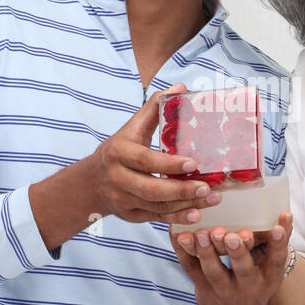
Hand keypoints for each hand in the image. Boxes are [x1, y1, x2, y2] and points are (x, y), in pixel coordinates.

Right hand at [87, 82, 220, 225]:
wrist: (92, 182)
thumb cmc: (119, 150)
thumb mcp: (131, 128)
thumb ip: (154, 108)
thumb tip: (180, 87)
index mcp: (118, 153)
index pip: (145, 160)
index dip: (168, 164)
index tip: (193, 163)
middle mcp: (118, 178)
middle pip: (151, 189)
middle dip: (181, 190)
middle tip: (207, 187)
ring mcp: (123, 199)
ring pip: (157, 206)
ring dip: (186, 205)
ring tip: (211, 199)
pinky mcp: (130, 215)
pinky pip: (156, 217)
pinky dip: (177, 217)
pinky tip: (196, 213)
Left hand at [170, 212, 293, 304]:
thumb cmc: (257, 285)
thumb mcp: (271, 271)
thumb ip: (276, 244)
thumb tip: (285, 212)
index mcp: (269, 278)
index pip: (277, 261)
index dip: (279, 244)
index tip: (277, 227)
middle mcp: (248, 286)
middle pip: (243, 269)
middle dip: (237, 252)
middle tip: (232, 235)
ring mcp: (223, 290)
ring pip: (213, 271)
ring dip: (206, 252)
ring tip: (202, 233)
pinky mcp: (202, 289)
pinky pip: (190, 268)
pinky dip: (182, 249)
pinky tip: (177, 232)